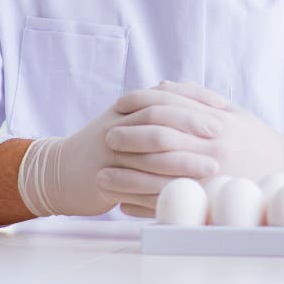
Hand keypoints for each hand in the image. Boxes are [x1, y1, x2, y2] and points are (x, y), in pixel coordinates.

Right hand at [17, 84, 224, 216]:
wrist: (61, 172)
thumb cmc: (106, 146)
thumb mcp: (128, 118)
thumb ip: (157, 104)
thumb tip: (193, 89)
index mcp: (127, 106)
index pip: (165, 93)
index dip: (194, 97)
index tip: (222, 106)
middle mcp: (118, 123)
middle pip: (158, 115)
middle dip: (191, 122)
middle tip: (220, 132)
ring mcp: (109, 150)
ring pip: (149, 151)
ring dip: (184, 159)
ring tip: (212, 167)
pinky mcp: (103, 177)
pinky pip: (137, 183)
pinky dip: (162, 188)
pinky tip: (184, 194)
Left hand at [102, 81, 283, 212]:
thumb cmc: (256, 140)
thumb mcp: (232, 112)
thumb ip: (198, 98)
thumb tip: (164, 85)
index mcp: (216, 124)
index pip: (169, 110)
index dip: (140, 106)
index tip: (119, 107)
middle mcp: (211, 151)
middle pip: (160, 142)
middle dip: (129, 139)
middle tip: (107, 137)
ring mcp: (209, 180)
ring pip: (158, 178)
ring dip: (126, 177)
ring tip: (102, 176)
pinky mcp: (207, 204)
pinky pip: (169, 206)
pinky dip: (141, 205)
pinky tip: (122, 204)